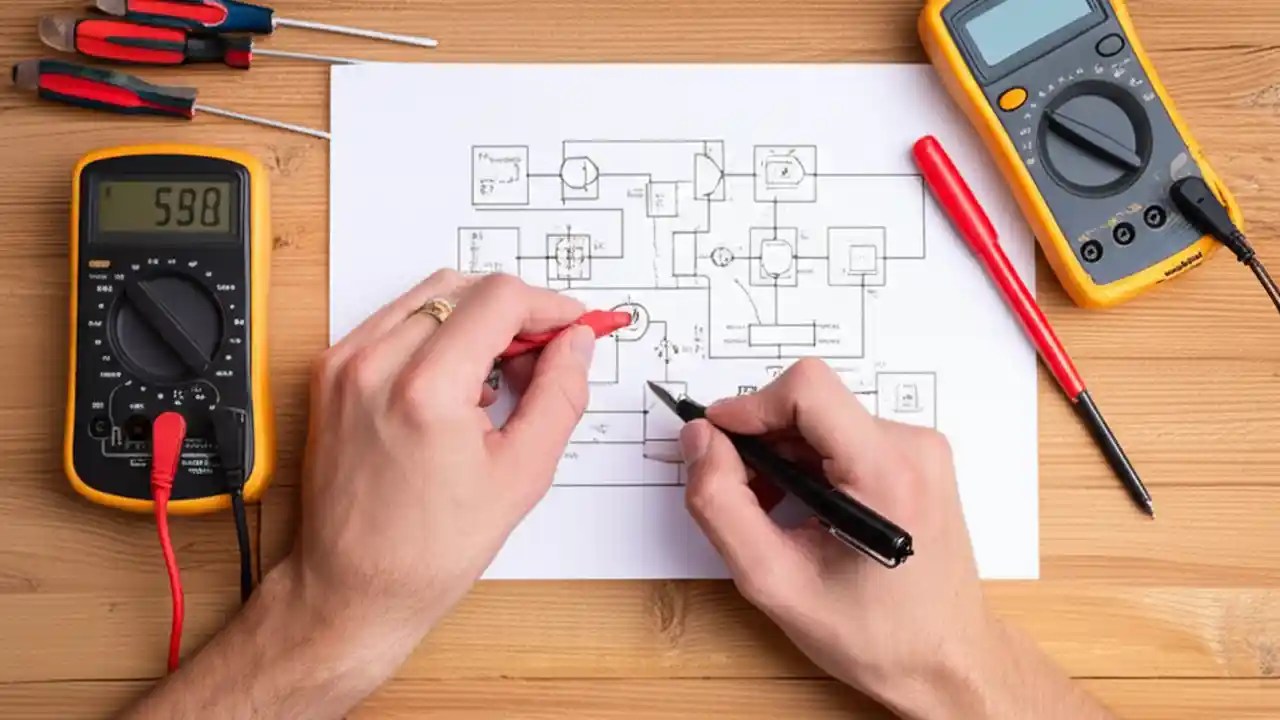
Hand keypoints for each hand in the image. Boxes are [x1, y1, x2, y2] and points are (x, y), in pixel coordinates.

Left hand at [288, 271, 595, 675]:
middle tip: (544, 355)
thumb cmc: (428, 550)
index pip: (499, 299)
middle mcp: (373, 365)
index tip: (573, 325)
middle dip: (515, 312)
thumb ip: (560, 394)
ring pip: (427, 298)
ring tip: (499, 375)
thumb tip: (576, 342)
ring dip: (474, 319)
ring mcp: (343, 365)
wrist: (353, 588)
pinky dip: (434, 335)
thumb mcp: (521, 474)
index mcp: (424, 390)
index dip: (549, 306)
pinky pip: (393, 322)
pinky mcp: (329, 373)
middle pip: (463, 288)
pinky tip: (456, 384)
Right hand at [680, 359, 1110, 718]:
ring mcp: (920, 449)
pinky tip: (801, 509)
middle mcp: (913, 446)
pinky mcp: (917, 459)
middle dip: (761, 440)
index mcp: (887, 473)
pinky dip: (810, 463)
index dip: (749, 406)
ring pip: (823, 419)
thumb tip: (699, 441)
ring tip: (771, 512)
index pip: (808, 389)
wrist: (947, 662)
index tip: (716, 441)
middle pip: (810, 403)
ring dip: (783, 456)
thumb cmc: (876, 636)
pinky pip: (845, 435)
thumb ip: (722, 505)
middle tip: (740, 495)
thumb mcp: (775, 582)